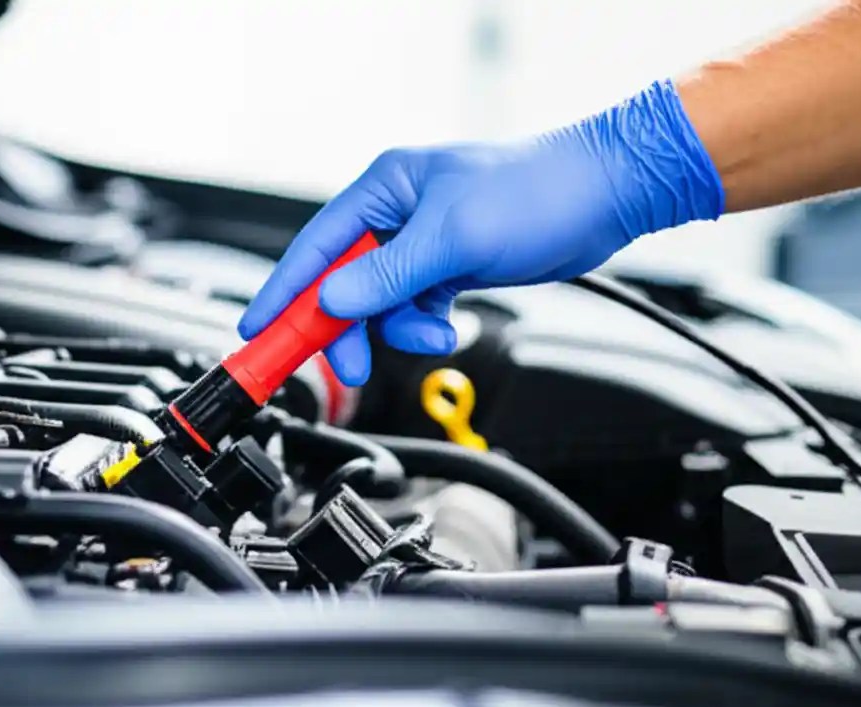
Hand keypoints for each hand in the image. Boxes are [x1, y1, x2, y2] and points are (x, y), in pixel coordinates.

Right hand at [238, 79, 723, 385]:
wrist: (604, 197)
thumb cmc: (536, 193)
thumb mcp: (453, 238)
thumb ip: (386, 274)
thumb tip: (332, 302)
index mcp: (384, 189)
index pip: (316, 247)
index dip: (284, 291)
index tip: (257, 329)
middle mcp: (395, 215)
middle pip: (343, 283)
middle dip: (346, 326)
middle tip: (349, 363)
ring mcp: (420, 244)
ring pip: (379, 304)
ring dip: (397, 328)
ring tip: (431, 331)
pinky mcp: (445, 267)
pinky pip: (411, 309)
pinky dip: (423, 325)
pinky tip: (447, 323)